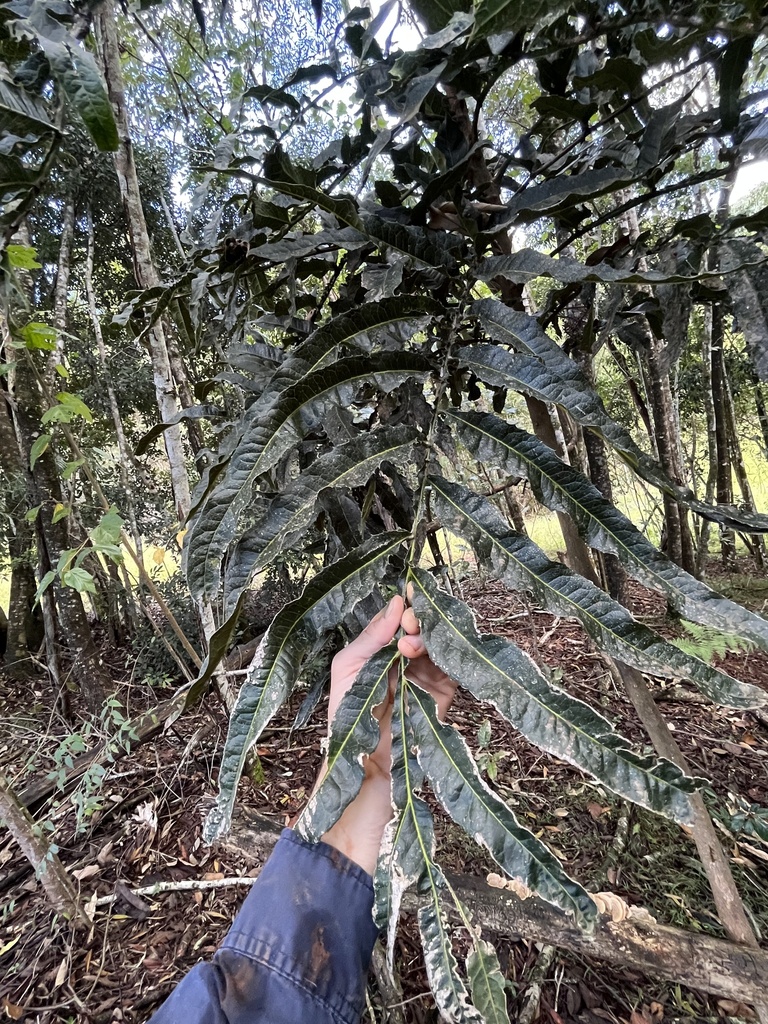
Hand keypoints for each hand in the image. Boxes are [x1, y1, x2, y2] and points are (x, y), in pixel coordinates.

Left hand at [316, 593, 457, 874]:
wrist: (367, 766)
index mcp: (383, 651)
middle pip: (423, 628)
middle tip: (410, 621)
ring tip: (409, 645)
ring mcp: (428, 676)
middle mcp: (407, 660)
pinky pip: (453, 668)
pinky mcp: (444, 695)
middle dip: (418, 620)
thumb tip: (396, 601)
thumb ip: (370, 635)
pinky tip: (426, 655)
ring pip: (439, 644)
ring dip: (427, 638)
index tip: (407, 595)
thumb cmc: (348, 718)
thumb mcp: (348, 668)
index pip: (400, 619)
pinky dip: (444, 656)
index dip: (405, 606)